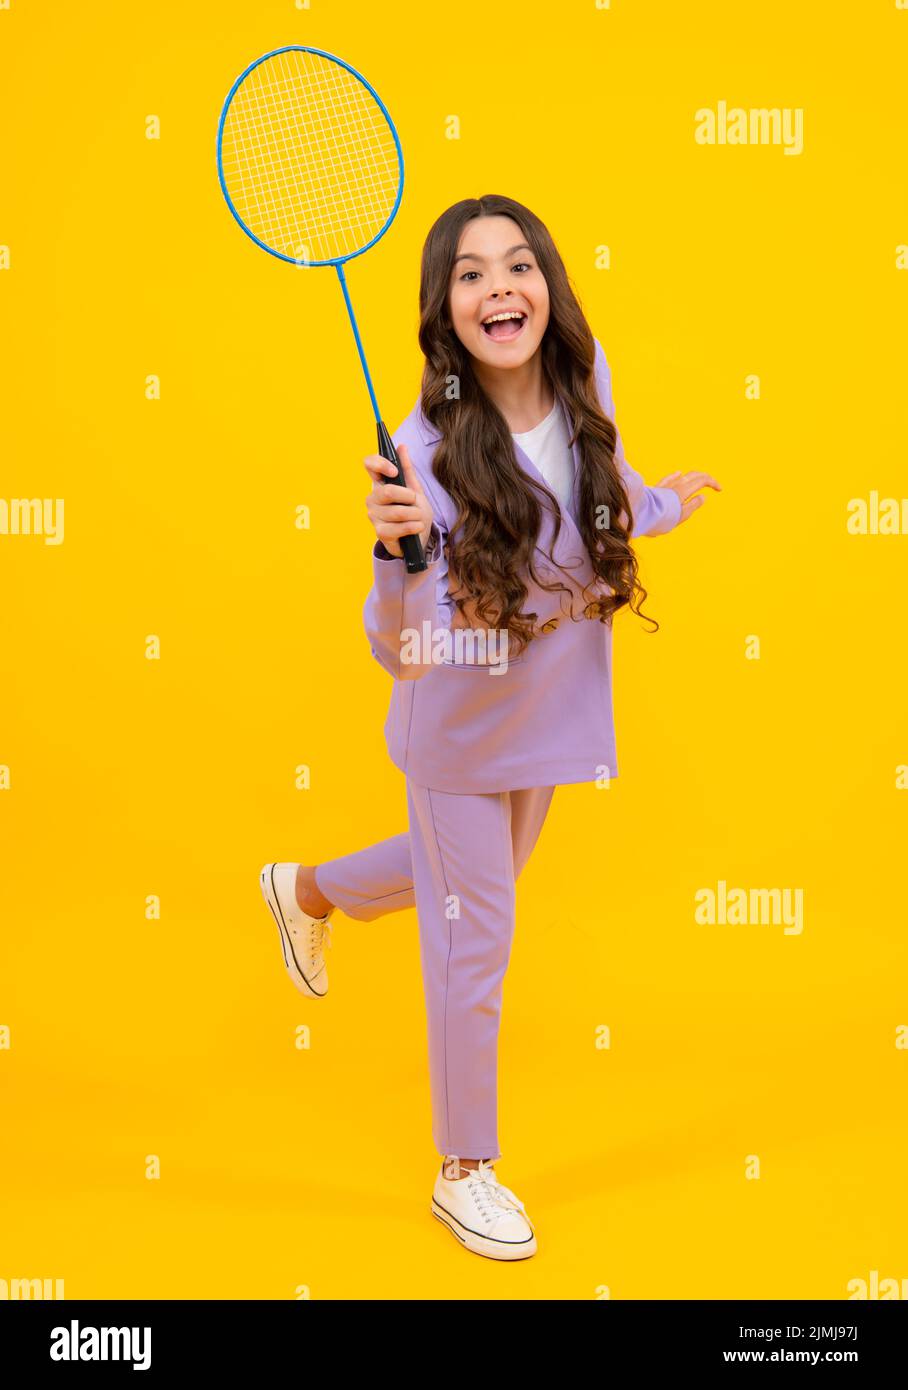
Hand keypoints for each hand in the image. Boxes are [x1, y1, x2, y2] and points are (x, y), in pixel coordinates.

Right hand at [364, 443, 434, 557]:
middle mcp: (373, 498)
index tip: (394, 471)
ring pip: (397, 512)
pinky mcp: (380, 533)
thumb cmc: (414, 512)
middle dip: (409, 497)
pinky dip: (413, 527)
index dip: (380, 464)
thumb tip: (401, 446)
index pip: (369, 464)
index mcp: (379, 484)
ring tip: (418, 518)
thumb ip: (407, 469)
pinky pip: (399, 528)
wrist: (420, 537)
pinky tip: (416, 527)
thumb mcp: (415, 489)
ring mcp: (374, 516)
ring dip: (415, 515)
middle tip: (415, 502)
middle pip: (387, 491)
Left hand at [656, 470, 721, 523]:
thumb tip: (703, 497)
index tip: (720, 489)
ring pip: (683, 475)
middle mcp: (676, 484)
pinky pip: (669, 478)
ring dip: (694, 476)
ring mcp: (666, 485)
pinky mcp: (657, 488)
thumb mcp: (682, 515)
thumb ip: (693, 505)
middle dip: (706, 478)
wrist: (639, 515)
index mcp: (684, 490)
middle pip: (694, 475)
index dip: (713, 483)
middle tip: (712, 484)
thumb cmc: (661, 518)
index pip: (703, 480)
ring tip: (699, 479)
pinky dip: (677, 475)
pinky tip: (678, 474)